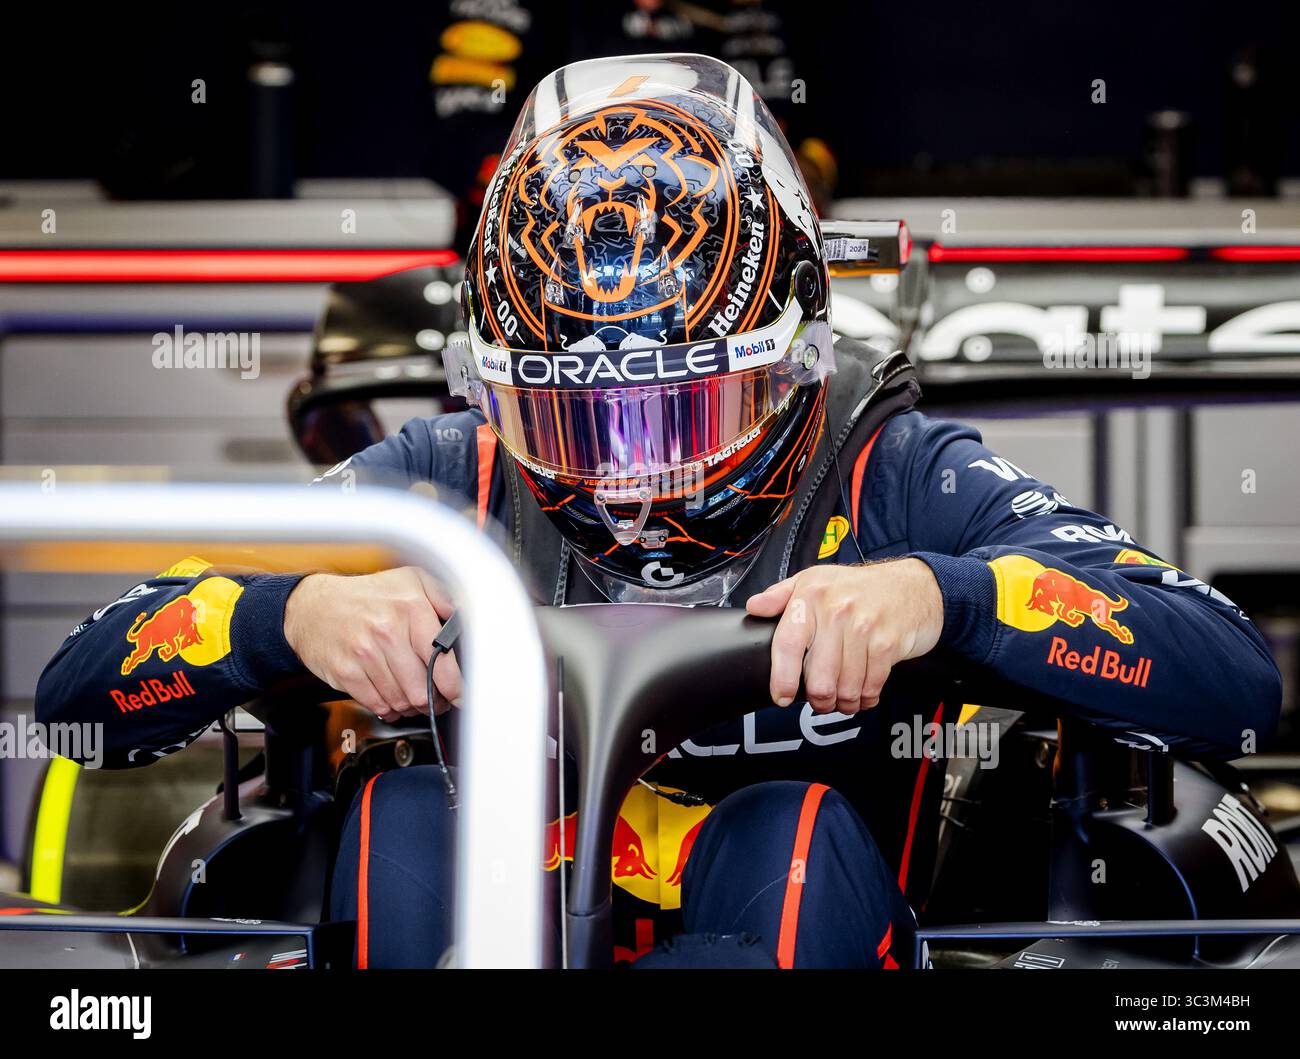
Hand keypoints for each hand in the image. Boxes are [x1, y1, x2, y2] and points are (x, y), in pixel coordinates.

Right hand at [283, 567, 460, 722]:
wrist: (313, 606)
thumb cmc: (367, 596)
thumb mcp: (410, 580)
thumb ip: (442, 596)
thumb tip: (464, 619)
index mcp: (409, 607)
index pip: (441, 659)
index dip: (455, 686)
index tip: (460, 695)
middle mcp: (387, 630)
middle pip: (422, 688)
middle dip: (436, 701)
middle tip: (439, 699)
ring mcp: (364, 653)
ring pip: (401, 700)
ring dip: (413, 706)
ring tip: (416, 698)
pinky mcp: (345, 672)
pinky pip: (378, 704)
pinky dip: (391, 709)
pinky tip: (394, 700)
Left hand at [745, 559, 943, 714]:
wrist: (915, 585)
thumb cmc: (860, 587)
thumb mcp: (815, 580)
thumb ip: (780, 595)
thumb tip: (754, 607)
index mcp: (810, 595)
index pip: (787, 644)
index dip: (782, 678)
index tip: (781, 697)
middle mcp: (836, 610)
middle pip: (819, 678)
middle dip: (819, 700)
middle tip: (821, 701)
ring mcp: (864, 627)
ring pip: (846, 688)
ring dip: (844, 703)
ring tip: (842, 700)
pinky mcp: (888, 643)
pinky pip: (871, 686)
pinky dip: (866, 699)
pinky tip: (863, 696)